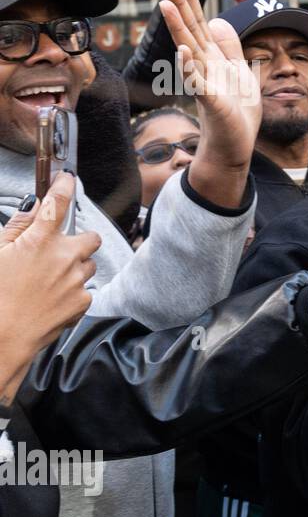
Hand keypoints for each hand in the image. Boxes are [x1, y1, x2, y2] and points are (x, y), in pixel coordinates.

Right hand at [0, 174, 99, 400]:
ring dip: (75, 267)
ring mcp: (76, 280)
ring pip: (88, 265)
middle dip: (79, 240)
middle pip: (90, 237)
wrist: (3, 337)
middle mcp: (65, 257)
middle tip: (59, 249)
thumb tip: (34, 207)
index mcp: (40, 242)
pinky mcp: (82, 302)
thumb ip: (18, 228)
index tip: (67, 179)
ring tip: (48, 280)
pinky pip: (85, 290)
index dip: (64, 186)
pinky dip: (73, 292)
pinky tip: (51, 299)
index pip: (57, 203)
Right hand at [160, 0, 260, 207]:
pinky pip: (198, 82)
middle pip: (189, 29)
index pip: (198, 21)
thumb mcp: (239, 73)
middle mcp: (203, 66)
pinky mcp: (210, 102)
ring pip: (188, 51)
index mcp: (212, 57)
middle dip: (179, 3)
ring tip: (166, 6)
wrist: (234, 144)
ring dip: (178, 29)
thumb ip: (230, 49)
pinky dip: (191, 67)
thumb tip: (219, 21)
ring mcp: (204, 82)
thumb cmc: (235, 111)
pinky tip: (185, 51)